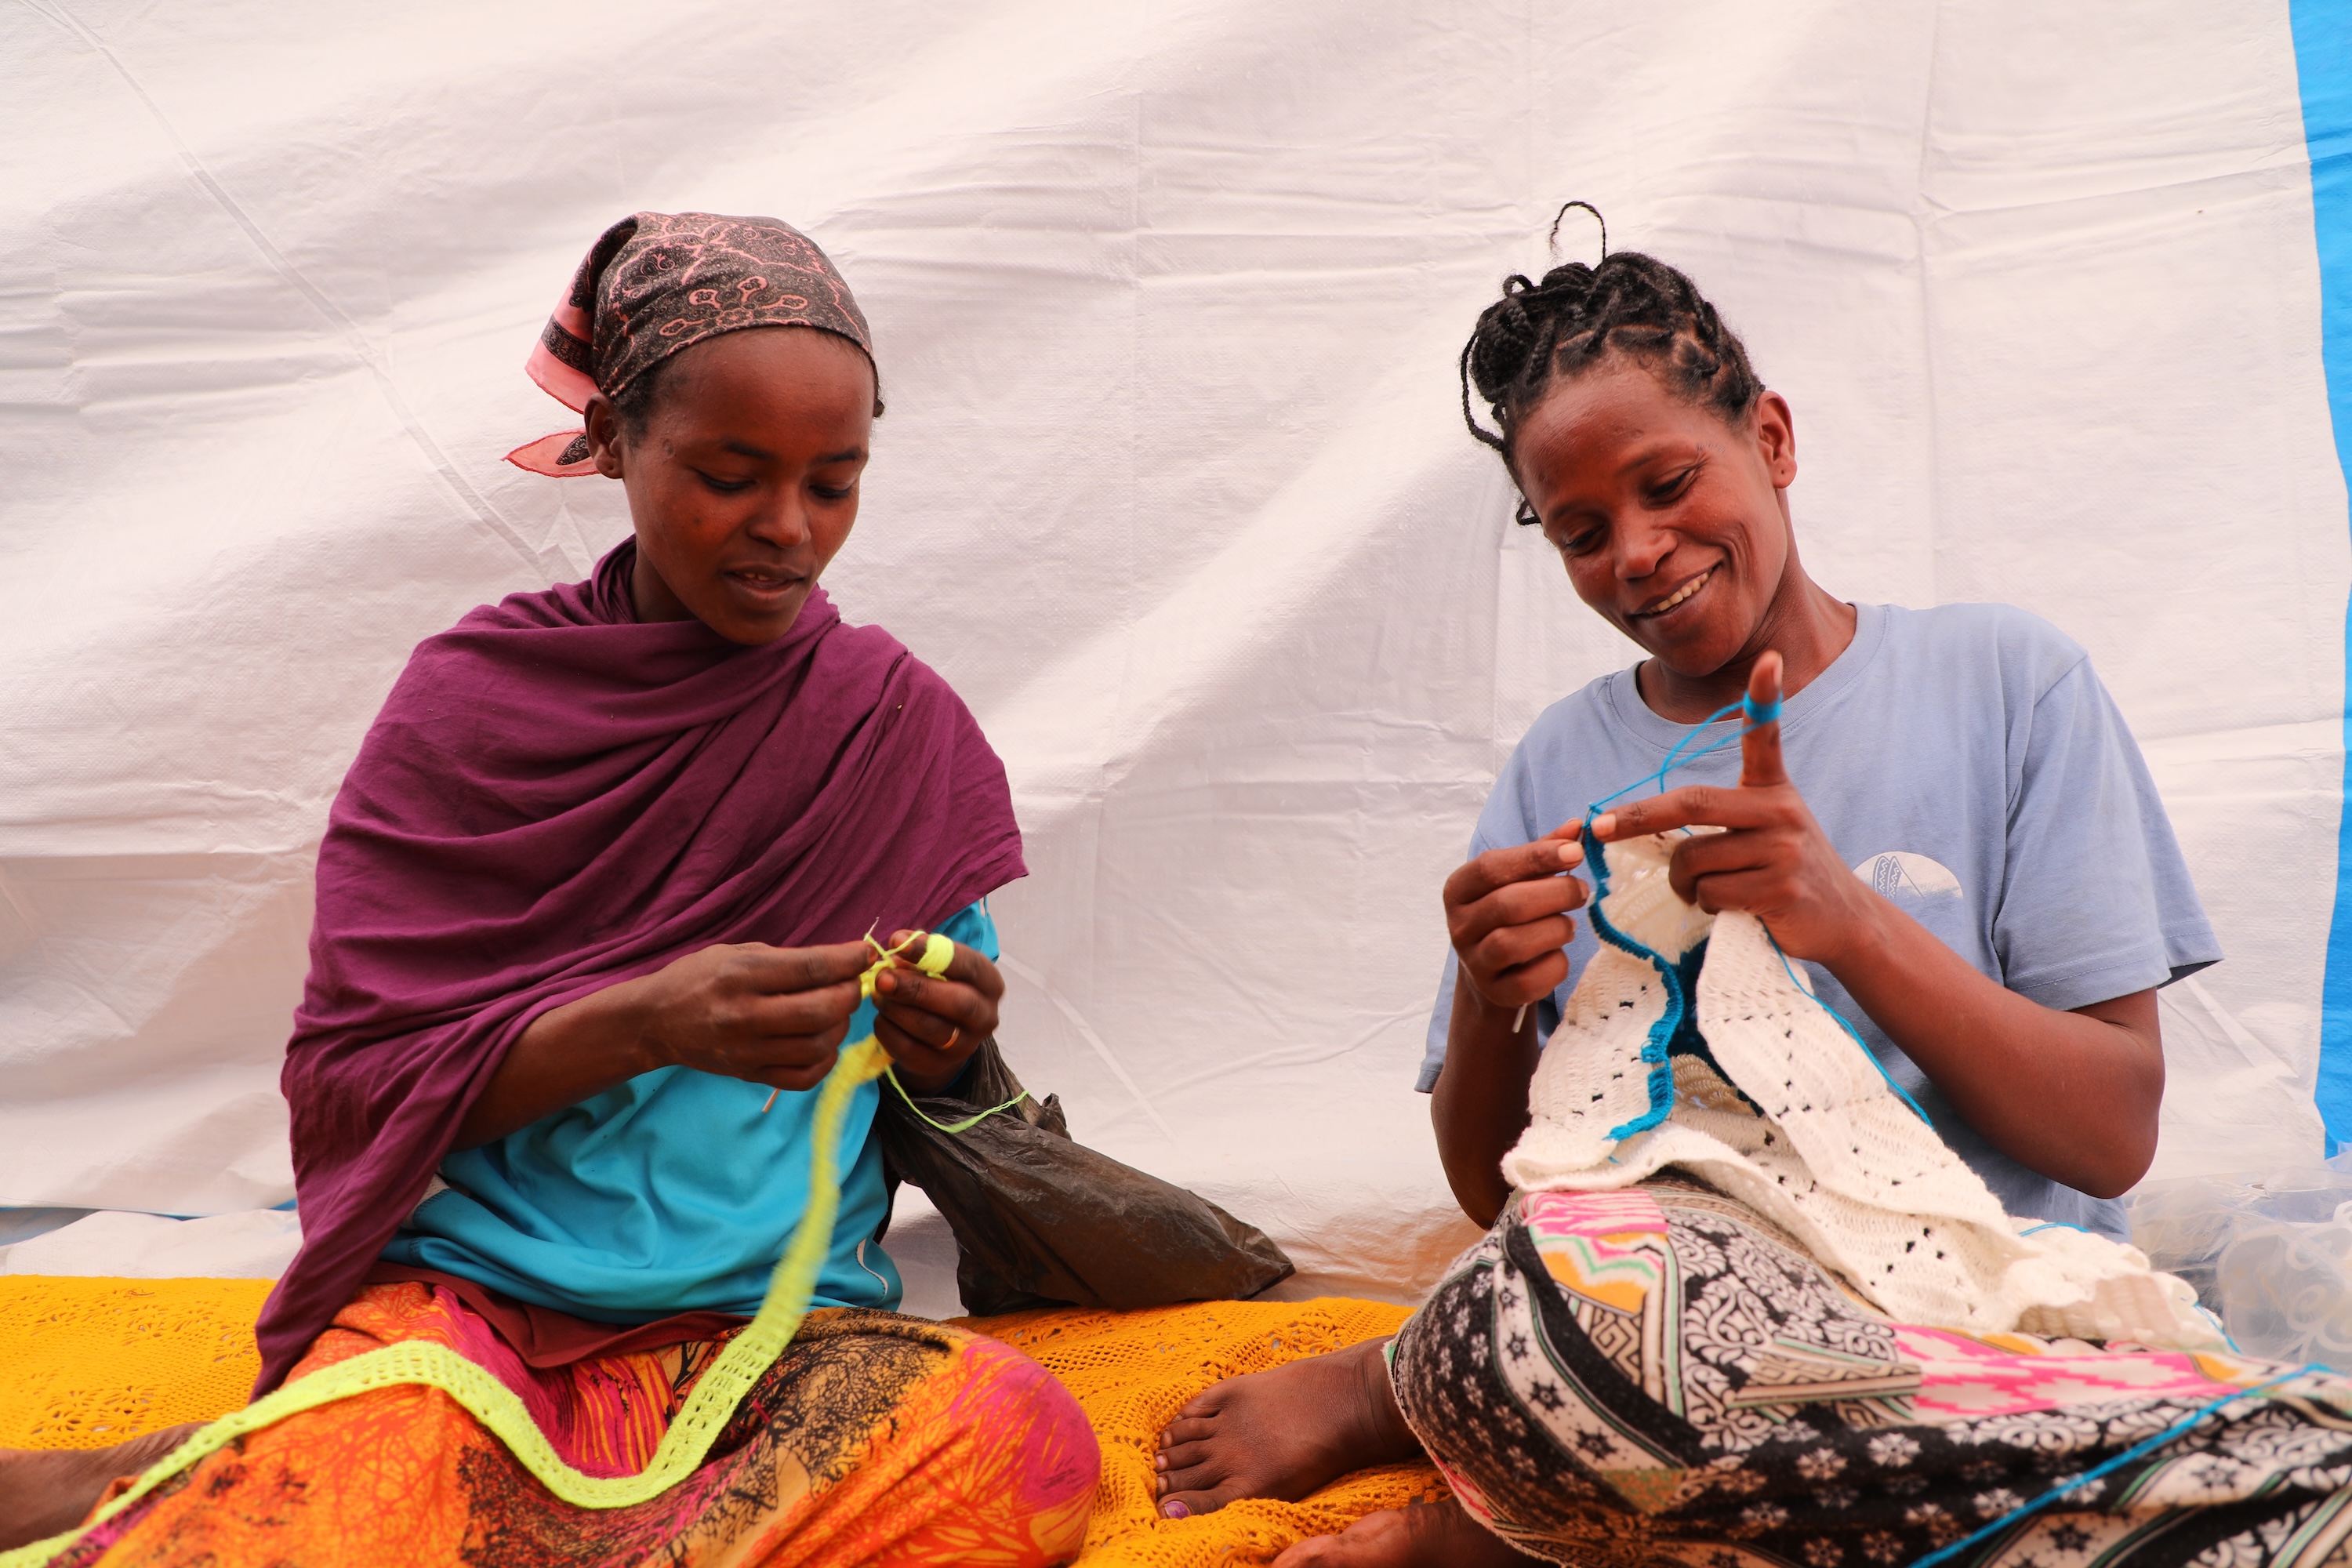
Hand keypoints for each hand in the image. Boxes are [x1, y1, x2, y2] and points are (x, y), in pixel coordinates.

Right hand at [631, 940, 870, 1091]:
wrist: (655, 1021)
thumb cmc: (699, 977)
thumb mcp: (737, 953)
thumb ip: (788, 960)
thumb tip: (842, 963)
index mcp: (742, 975)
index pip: (811, 968)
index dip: (849, 960)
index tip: (865, 954)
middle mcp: (744, 1014)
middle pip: (820, 1011)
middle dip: (849, 994)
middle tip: (852, 985)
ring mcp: (747, 1050)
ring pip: (817, 1046)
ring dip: (840, 1027)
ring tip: (836, 1012)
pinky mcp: (749, 1074)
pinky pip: (803, 1077)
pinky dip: (825, 1061)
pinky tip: (823, 1042)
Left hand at [872, 930, 1002, 1092]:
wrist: (944, 1031)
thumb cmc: (940, 985)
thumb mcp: (937, 965)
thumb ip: (921, 953)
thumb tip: (897, 946)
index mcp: (989, 983)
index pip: (967, 964)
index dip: (930, 952)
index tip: (896, 942)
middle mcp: (985, 1017)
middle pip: (957, 1003)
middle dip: (915, 988)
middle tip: (882, 977)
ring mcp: (965, 1046)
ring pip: (932, 1029)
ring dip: (898, 1010)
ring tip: (878, 996)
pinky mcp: (939, 1065)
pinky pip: (910, 1051)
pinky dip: (889, 1032)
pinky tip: (881, 1018)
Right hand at [1442, 820, 1589, 1010]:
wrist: (1496, 971)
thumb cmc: (1511, 914)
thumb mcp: (1519, 880)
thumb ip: (1543, 853)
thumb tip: (1577, 826)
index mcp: (1459, 889)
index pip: (1492, 867)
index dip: (1536, 857)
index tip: (1575, 851)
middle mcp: (1459, 926)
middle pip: (1508, 905)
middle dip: (1555, 894)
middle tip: (1582, 890)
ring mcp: (1474, 962)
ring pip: (1514, 943)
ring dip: (1555, 929)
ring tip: (1570, 924)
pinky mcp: (1495, 992)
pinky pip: (1529, 980)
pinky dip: (1555, 965)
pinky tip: (1559, 953)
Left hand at [1588, 651, 1876, 963]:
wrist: (1842, 919)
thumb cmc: (1785, 870)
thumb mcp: (1767, 828)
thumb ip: (1724, 814)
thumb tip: (1643, 821)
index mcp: (1773, 790)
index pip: (1766, 738)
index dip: (1766, 697)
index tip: (1770, 659)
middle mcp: (1781, 811)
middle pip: (1693, 804)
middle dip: (1638, 817)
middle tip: (1601, 828)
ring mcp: (1783, 850)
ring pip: (1693, 861)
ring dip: (1682, 883)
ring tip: (1707, 889)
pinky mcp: (1780, 888)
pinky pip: (1709, 893)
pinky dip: (1704, 904)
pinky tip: (1732, 907)